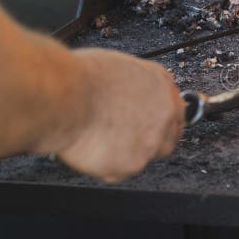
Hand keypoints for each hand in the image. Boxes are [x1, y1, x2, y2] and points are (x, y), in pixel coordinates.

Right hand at [39, 49, 183, 181]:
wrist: (64, 97)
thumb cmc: (80, 78)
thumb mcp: (119, 68)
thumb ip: (136, 87)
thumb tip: (132, 95)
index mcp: (162, 86)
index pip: (175, 110)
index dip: (158, 120)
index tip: (146, 124)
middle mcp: (164, 114)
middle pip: (167, 138)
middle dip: (147, 141)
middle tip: (122, 138)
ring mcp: (151, 141)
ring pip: (142, 156)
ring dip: (123, 152)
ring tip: (97, 137)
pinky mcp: (132, 164)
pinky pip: (119, 170)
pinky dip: (103, 164)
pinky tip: (90, 148)